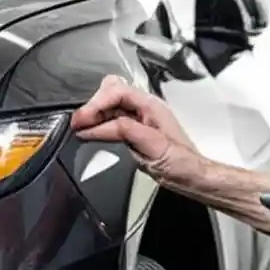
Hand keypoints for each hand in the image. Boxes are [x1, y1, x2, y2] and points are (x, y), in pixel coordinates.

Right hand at [70, 75, 206, 188]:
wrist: (191, 177)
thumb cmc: (181, 163)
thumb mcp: (154, 146)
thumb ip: (128, 131)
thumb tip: (103, 125)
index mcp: (152, 106)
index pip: (117, 91)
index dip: (96, 103)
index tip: (82, 120)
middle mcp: (144, 108)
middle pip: (111, 93)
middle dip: (92, 106)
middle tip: (78, 124)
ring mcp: (139, 119)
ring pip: (110, 106)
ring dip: (93, 115)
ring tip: (80, 128)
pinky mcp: (134, 131)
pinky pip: (112, 121)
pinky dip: (98, 125)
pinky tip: (91, 133)